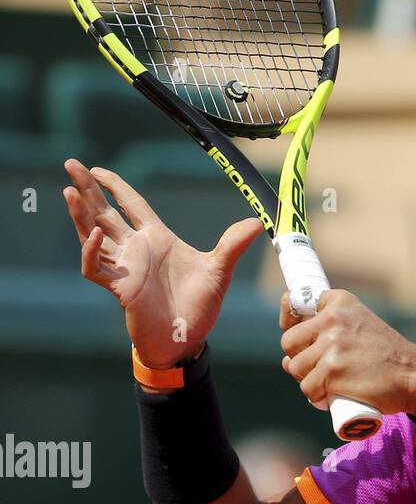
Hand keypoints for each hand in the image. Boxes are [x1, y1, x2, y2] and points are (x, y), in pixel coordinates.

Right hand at [63, 159, 262, 368]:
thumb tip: (257, 222)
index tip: (98, 169)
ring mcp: (124, 268)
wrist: (187, 340)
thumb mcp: (218, 271)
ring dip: (80, 215)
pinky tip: (93, 236)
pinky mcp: (119, 288)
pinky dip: (92, 252)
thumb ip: (233, 245)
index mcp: (157, 239)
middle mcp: (136, 249)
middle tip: (71, 164)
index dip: (114, 186)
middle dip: (88, 189)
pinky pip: (96, 267)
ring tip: (69, 191)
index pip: (130, 204)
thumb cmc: (199, 308)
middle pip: (104, 212)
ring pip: (92, 235)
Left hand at [279, 289, 415, 416]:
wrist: (413, 375)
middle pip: (290, 342)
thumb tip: (286, 362)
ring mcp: (331, 345)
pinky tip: (329, 398)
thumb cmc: (387, 356)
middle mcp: (332, 319)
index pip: (294, 303)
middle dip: (299, 358)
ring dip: (309, 381)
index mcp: (339, 302)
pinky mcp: (332, 371)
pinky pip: (308, 388)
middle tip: (319, 369)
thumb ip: (328, 333)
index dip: (290, 322)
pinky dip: (316, 398)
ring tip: (329, 386)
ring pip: (297, 368)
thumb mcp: (360, 326)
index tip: (300, 338)